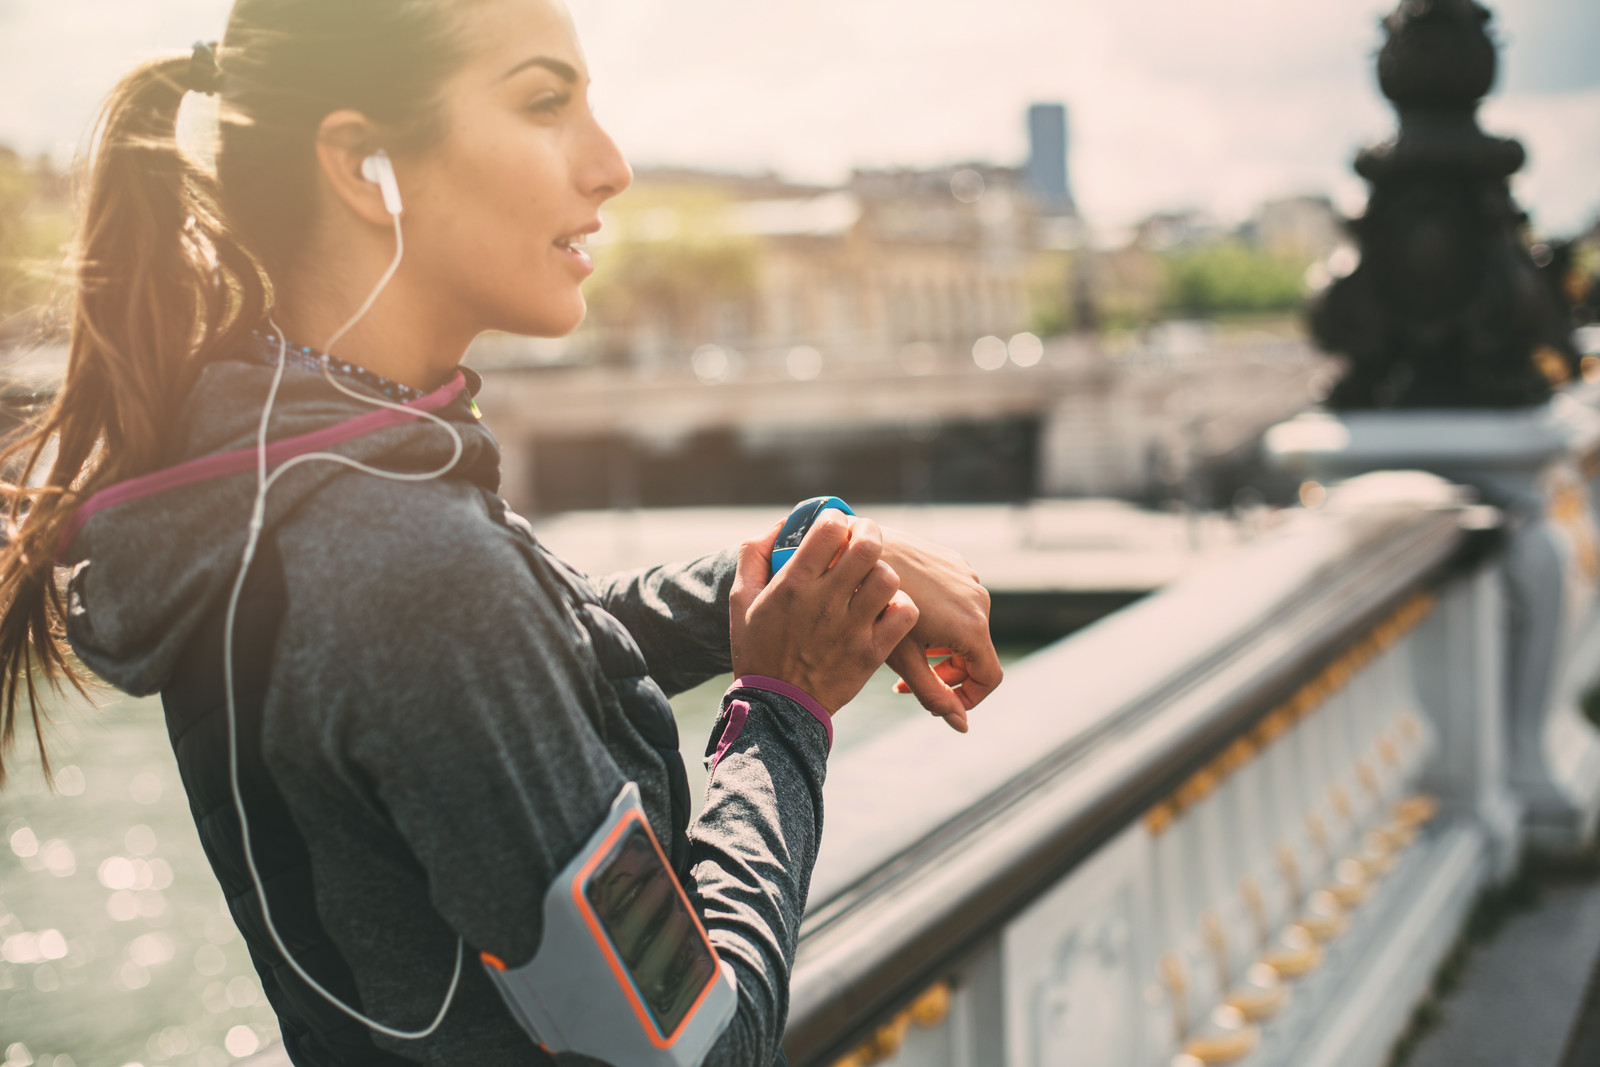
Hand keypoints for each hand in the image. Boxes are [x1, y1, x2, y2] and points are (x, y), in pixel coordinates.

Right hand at [729, 513, 919, 713]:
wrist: (776, 707)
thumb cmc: (757, 649)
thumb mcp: (740, 599)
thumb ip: (754, 554)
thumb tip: (782, 524)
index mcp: (793, 585)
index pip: (830, 529)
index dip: (836, 518)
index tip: (834, 526)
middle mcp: (825, 603)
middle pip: (867, 546)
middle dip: (868, 532)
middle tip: (863, 539)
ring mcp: (851, 629)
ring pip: (888, 577)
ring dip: (882, 572)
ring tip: (871, 579)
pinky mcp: (871, 653)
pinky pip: (904, 613)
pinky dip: (900, 605)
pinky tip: (884, 608)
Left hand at [879, 526, 1002, 732]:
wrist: (859, 552)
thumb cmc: (875, 608)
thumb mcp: (904, 659)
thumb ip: (934, 695)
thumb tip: (962, 727)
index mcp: (971, 627)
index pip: (989, 679)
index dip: (968, 698)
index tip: (938, 701)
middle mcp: (980, 600)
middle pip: (976, 653)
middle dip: (947, 672)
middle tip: (910, 679)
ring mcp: (969, 578)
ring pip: (966, 626)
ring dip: (942, 645)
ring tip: (906, 645)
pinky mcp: (956, 563)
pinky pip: (959, 601)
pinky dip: (942, 618)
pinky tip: (907, 615)